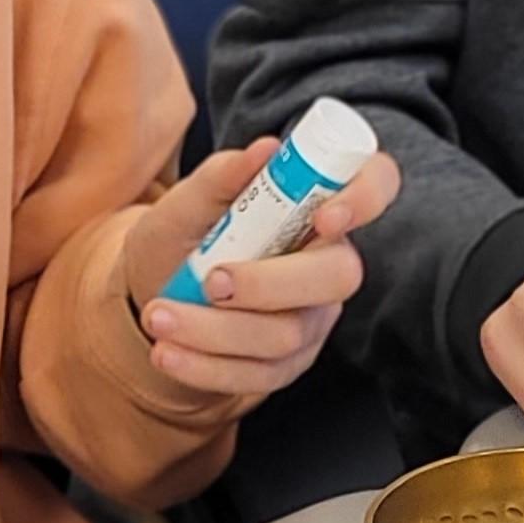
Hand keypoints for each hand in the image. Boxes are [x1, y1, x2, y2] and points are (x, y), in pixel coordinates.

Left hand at [122, 135, 399, 395]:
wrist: (147, 305)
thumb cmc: (176, 244)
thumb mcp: (181, 209)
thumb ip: (220, 178)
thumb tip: (265, 148)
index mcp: (314, 205)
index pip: (376, 184)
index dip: (367, 196)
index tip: (326, 216)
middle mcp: (326, 261)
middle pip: (338, 275)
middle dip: (270, 282)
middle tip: (210, 281)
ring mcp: (312, 318)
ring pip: (288, 332)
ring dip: (215, 330)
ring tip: (159, 317)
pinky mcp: (287, 364)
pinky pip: (259, 374)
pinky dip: (205, 366)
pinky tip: (166, 353)